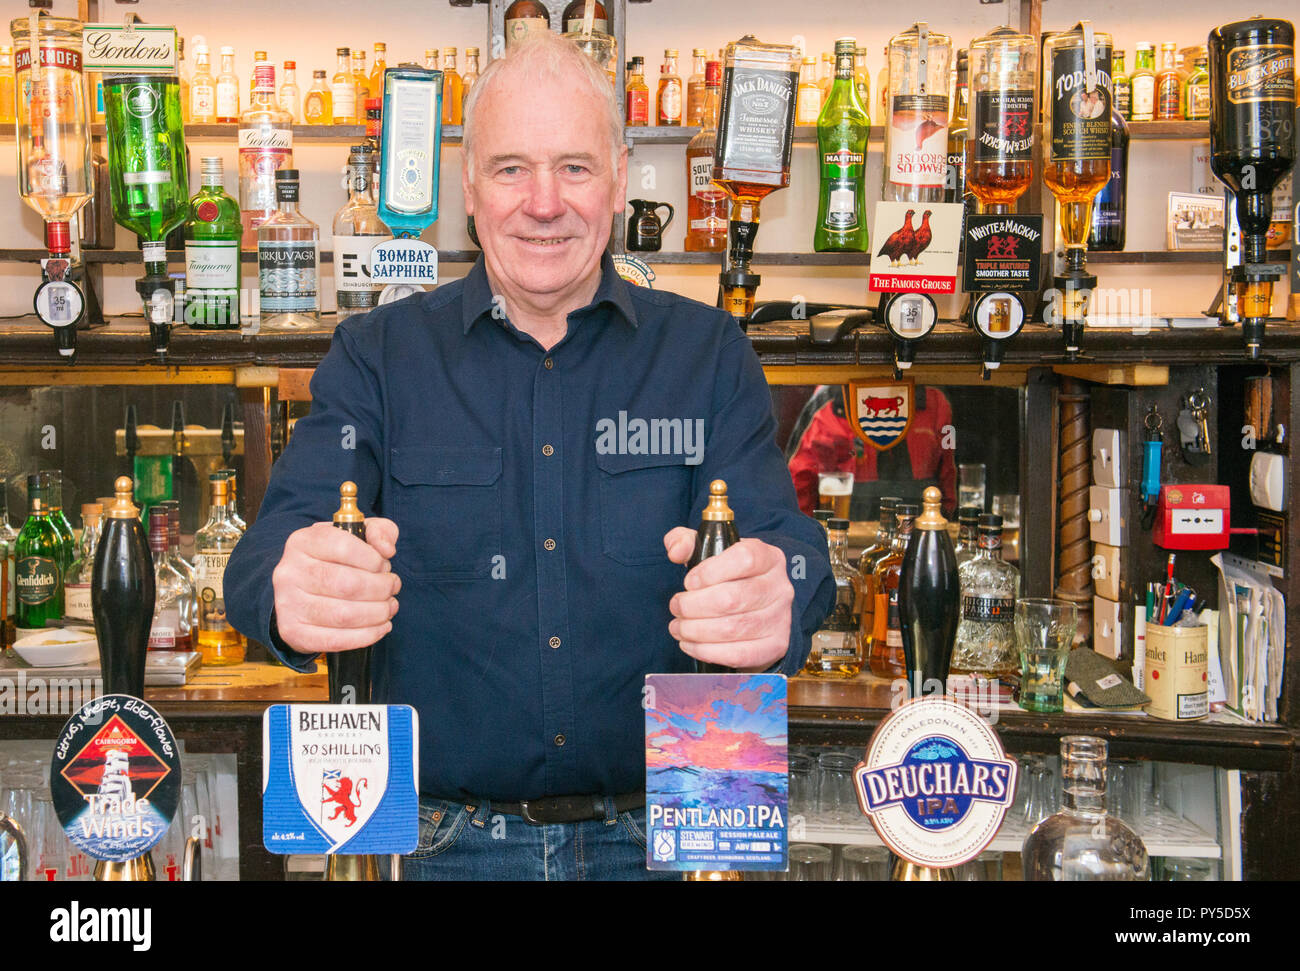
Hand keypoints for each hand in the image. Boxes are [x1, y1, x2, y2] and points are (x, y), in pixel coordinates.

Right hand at [272, 519, 400, 653]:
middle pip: (347, 584)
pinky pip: (336, 640)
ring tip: (389, 607)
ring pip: (344, 615)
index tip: (384, 566)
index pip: (343, 547)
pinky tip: (381, 627)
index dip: (373, 559)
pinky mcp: (293, 632)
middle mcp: (289, 572)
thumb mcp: (358, 535)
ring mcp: (288, 604)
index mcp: (303, 542)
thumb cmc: (336, 561)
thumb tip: (386, 549)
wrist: (302, 592)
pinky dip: (367, 636)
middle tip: (392, 588)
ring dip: (378, 613)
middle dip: (381, 588)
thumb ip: (379, 531)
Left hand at [664, 528, 793, 670]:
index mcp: (768, 557)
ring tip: (678, 627)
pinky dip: (707, 651)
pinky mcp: (775, 645)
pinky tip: (690, 644)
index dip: (710, 572)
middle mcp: (779, 587)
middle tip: (676, 607)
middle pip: (733, 598)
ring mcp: (780, 618)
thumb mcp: (709, 552)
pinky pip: (739, 654)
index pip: (744, 559)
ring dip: (696, 630)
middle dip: (694, 606)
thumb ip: (686, 542)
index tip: (689, 582)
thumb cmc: (728, 578)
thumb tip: (676, 551)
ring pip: (733, 628)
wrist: (757, 608)